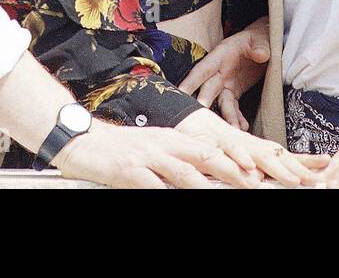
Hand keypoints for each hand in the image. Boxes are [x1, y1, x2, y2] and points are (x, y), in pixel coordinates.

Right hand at [53, 119, 260, 188]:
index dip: (234, 159)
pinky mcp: (129, 170)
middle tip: (252, 182)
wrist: (83, 140)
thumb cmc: (120, 149)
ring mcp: (147, 157)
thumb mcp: (154, 149)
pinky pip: (152, 185)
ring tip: (221, 193)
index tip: (254, 171)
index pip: (209, 149)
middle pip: (204, 156)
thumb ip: (178, 160)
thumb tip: (205, 175)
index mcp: (173, 139)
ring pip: (183, 171)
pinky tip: (174, 199)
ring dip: (205, 185)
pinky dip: (166, 194)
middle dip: (231, 170)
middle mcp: (164, 144)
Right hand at [175, 108, 328, 186]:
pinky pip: (226, 151)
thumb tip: (262, 179)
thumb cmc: (201, 142)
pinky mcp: (208, 143)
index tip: (325, 165)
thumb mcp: (228, 157)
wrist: (176, 124)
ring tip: (292, 180)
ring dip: (275, 167)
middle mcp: (242, 143)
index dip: (302, 161)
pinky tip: (249, 168)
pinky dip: (238, 158)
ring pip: (254, 154)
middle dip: (296, 168)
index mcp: (249, 147)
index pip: (279, 155)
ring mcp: (227, 142)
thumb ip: (244, 168)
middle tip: (316, 179)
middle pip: (273, 155)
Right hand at [178, 16, 269, 129]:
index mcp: (221, 55)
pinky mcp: (235, 91)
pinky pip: (234, 107)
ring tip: (232, 130)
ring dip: (226, 117)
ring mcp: (227, 83)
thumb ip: (260, 46)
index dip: (191, 80)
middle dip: (204, 103)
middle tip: (201, 117)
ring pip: (222, 102)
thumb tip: (261, 54)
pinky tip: (242, 127)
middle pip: (209, 89)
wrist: (267, 43)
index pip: (203, 69)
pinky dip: (237, 118)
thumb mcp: (261, 38)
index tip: (180, 92)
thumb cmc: (260, 37)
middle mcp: (220, 71)